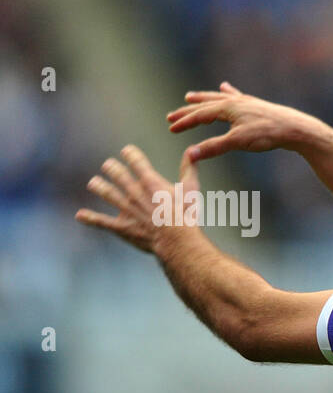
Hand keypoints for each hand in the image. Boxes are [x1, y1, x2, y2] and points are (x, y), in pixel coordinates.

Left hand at [76, 146, 200, 253]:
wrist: (177, 241)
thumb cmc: (186, 215)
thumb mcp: (191, 190)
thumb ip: (189, 169)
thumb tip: (192, 150)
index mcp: (150, 181)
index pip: (135, 160)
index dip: (130, 153)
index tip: (127, 151)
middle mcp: (134, 192)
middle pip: (117, 173)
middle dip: (111, 167)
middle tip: (108, 165)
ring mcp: (126, 209)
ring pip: (106, 193)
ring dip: (98, 186)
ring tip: (93, 183)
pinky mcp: (122, 227)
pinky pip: (102, 221)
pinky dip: (90, 218)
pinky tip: (80, 215)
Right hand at [166, 82, 320, 161]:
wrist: (296, 128)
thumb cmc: (267, 134)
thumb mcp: (238, 142)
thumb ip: (213, 147)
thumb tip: (189, 154)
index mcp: (227, 108)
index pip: (199, 115)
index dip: (184, 123)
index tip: (170, 129)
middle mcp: (234, 101)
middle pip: (205, 105)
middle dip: (187, 111)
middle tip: (170, 116)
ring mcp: (246, 102)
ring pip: (219, 98)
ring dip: (204, 98)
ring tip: (190, 96)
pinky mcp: (257, 105)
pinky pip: (237, 97)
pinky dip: (229, 92)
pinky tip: (226, 87)